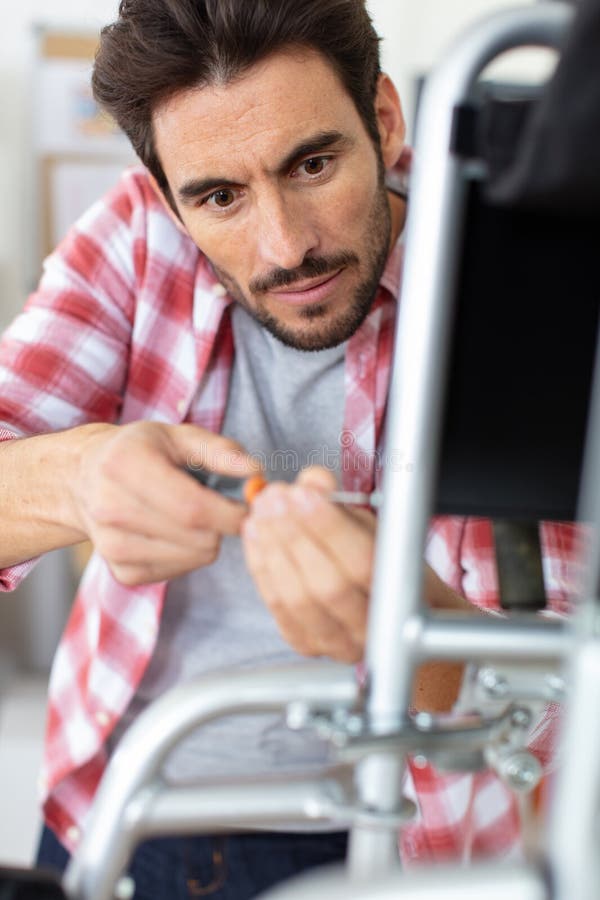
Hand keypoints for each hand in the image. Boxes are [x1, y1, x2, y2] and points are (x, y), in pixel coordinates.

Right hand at [70, 421, 256, 584]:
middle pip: (197, 537)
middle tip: (223, 506)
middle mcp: (111, 509)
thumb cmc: (141, 452)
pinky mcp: (121, 572)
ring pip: (194, 557)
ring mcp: (112, 546)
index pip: (192, 507)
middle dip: (224, 524)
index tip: (249, 504)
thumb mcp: (178, 437)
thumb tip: (255, 474)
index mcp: (126, 465)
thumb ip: (220, 451)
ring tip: (193, 514)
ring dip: (209, 538)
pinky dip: (190, 554)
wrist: (84, 480)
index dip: (232, 512)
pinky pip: (180, 572)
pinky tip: (175, 531)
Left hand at [241, 467, 375, 662]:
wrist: (393, 618)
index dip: (329, 527)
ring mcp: (337, 643)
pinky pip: (277, 605)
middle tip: (273, 499)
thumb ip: (343, 504)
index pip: (363, 562)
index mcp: (400, 594)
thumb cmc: (386, 565)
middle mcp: (371, 628)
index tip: (303, 493)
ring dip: (273, 549)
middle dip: (294, 535)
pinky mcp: (306, 644)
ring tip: (261, 512)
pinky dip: (262, 566)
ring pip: (298, 598)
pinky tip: (255, 536)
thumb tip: (313, 480)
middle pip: (326, 584)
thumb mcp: (374, 526)